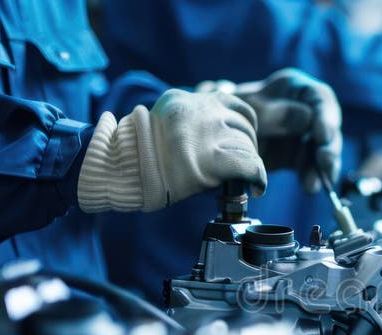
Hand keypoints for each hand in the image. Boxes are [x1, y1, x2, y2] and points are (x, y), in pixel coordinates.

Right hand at [77, 89, 264, 211]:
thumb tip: (213, 133)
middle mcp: (202, 109)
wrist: (123, 172)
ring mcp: (210, 131)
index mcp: (186, 100)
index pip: (229, 101)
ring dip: (250, 162)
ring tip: (247, 177)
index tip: (246, 134)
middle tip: (244, 163)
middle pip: (242, 124)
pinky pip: (251, 165)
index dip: (243, 121)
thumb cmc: (137, 156)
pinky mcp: (217, 157)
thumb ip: (186, 121)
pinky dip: (258, 178)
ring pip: (247, 145)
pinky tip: (257, 187)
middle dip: (247, 145)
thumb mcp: (161, 123)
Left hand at [201, 69, 342, 192]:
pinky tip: (310, 187)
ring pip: (323, 151)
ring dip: (321, 169)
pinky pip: (311, 168)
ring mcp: (305, 136)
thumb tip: (308, 118)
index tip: (323, 136)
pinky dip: (312, 177)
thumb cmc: (232, 110)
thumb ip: (274, 112)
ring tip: (312, 184)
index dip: (326, 117)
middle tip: (325, 163)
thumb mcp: (248, 106)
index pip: (320, 99)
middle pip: (327, 128)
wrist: (219, 134)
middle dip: (329, 148)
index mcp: (297, 90)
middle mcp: (307, 111)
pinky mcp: (300, 157)